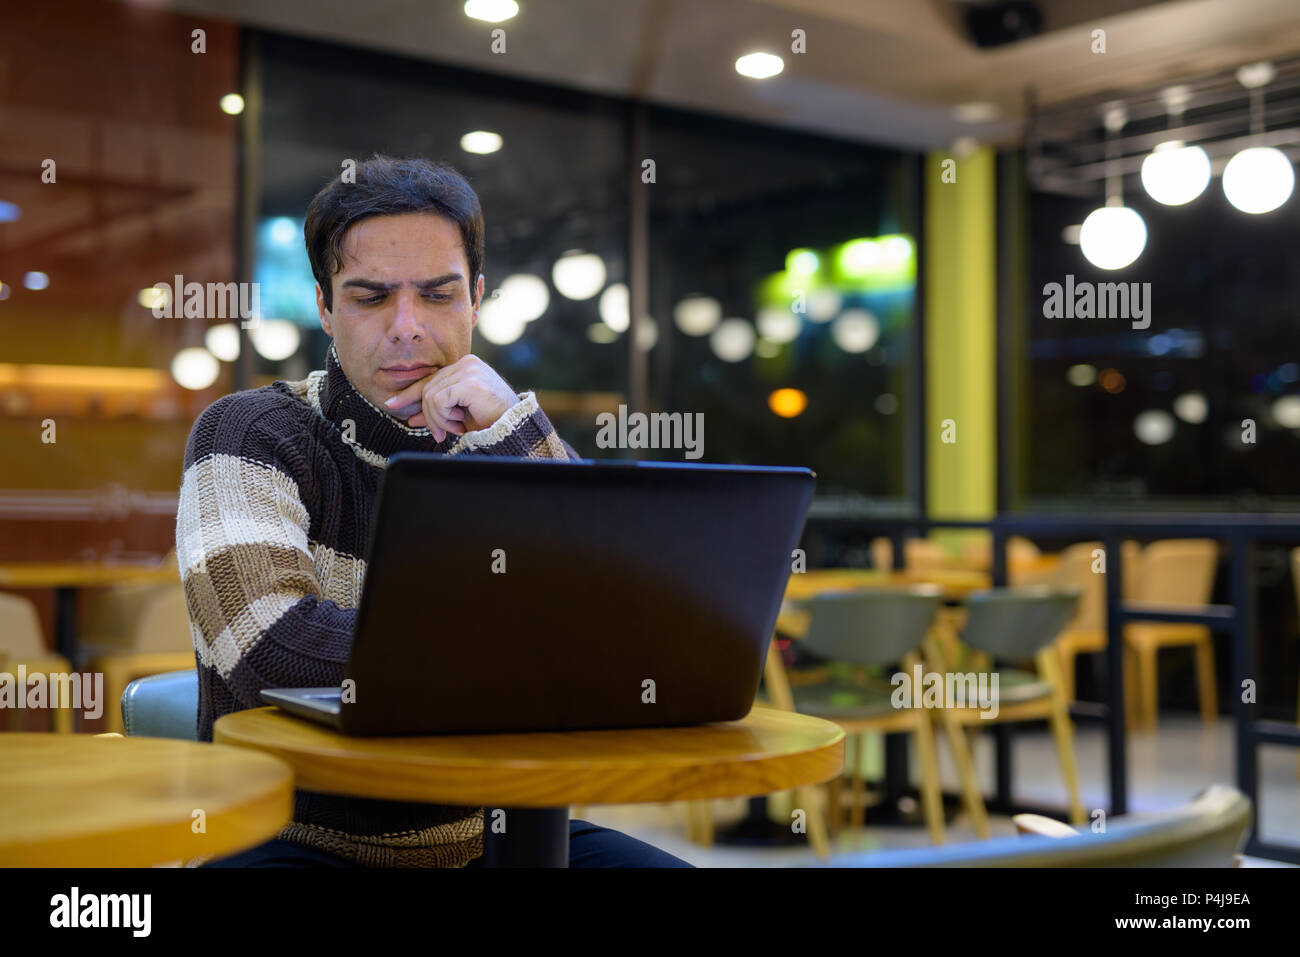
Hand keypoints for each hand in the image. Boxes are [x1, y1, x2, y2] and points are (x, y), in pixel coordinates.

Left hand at [383, 354, 519, 440]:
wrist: (514, 429)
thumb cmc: (491, 422)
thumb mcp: (458, 414)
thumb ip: (436, 411)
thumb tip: (411, 416)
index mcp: (465, 367)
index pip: (431, 379)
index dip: (410, 394)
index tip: (393, 405)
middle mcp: (466, 363)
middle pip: (427, 389)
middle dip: (429, 416)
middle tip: (441, 434)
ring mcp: (468, 370)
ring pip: (430, 396)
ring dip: (438, 419)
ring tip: (454, 429)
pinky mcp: (469, 381)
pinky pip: (438, 400)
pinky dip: (443, 417)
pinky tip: (459, 423)